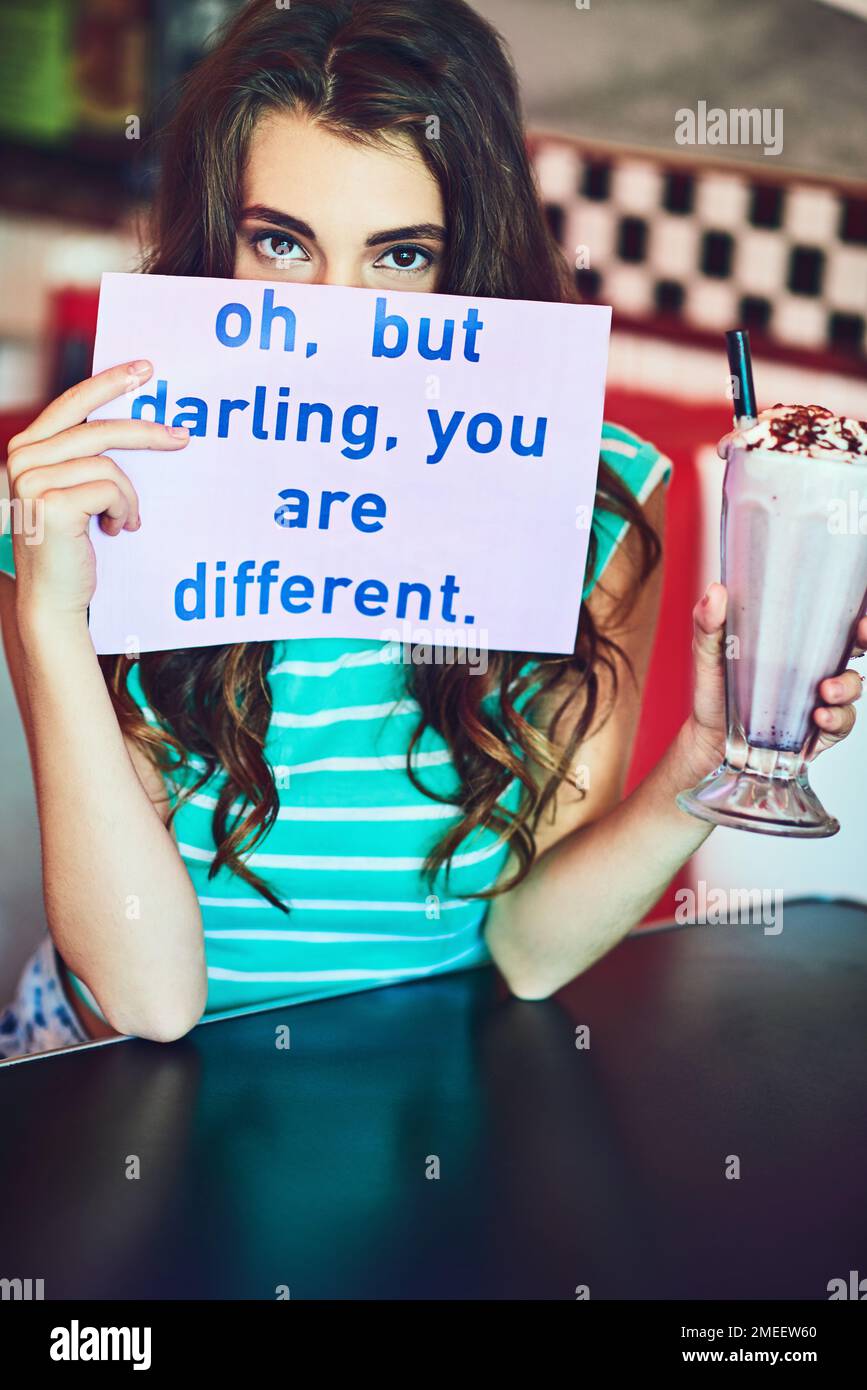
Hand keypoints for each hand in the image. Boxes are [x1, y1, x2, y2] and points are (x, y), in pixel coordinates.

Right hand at [5, 361, 188, 623]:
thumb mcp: (75, 494)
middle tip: (182, 438)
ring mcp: (32, 481)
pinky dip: (124, 510)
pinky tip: (115, 530)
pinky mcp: (51, 504)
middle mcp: (22, 459)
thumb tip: (136, 426)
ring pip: (109, 466)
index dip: (108, 383)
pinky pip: (112, 489)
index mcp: (27, 450)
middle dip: (145, 432)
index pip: (71, 404)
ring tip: (125, 520)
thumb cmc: (72, 548)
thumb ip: (87, 460)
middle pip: (97, 429)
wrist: (53, 599)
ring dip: (128, 497)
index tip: (144, 369)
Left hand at [682, 581, 864, 782]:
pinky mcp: (817, 730)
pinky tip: (818, 717)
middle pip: (856, 650)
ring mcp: (818, 698)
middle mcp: (813, 668)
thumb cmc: (715, 690)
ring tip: (825, 691)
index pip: (834, 622)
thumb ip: (709, 622)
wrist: (709, 738)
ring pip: (853, 687)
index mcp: (795, 643)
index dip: (854, 616)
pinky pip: (840, 722)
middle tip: (862, 635)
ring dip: (846, 686)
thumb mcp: (709, 652)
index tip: (858, 612)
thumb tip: (716, 592)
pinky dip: (835, 719)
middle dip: (866, 640)